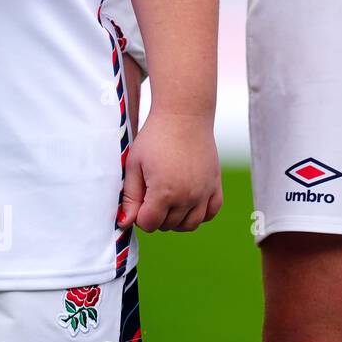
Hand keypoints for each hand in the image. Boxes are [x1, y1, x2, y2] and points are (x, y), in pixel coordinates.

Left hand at [118, 110, 221, 232]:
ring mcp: (204, 191)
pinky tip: (188, 204)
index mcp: (164, 192)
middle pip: (168, 225)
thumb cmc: (155, 138)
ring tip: (168, 203)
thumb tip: (126, 222)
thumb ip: (130, 197)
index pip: (149, 224)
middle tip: (150, 196)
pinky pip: (211, 212)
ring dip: (176, 220)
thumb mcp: (134, 166)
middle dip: (155, 216)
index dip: (139, 216)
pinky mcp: (215, 184)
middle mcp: (187, 196)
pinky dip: (200, 214)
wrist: (184, 116)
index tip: (138, 200)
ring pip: (190, 224)